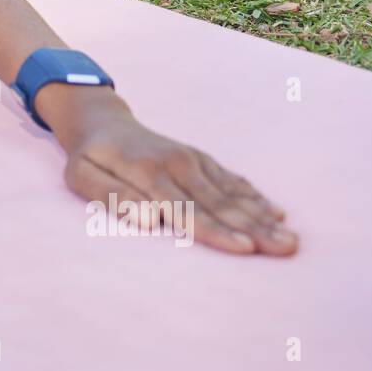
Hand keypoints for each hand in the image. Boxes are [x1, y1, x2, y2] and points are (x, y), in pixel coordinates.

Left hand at [36, 85, 297, 255]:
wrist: (102, 120)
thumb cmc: (89, 157)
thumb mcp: (80, 176)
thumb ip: (110, 197)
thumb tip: (146, 219)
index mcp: (148, 172)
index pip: (186, 210)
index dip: (216, 232)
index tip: (245, 249)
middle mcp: (178, 164)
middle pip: (219, 204)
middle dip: (255, 229)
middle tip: (288, 249)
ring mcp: (193, 159)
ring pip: (232, 193)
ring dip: (263, 218)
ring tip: (291, 238)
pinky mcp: (201, 159)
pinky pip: (232, 180)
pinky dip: (254, 197)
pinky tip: (276, 213)